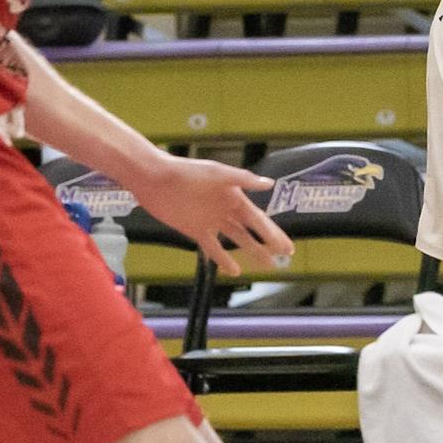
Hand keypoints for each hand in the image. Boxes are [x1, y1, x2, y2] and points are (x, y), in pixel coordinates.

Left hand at [129, 154, 292, 275]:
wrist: (156, 180)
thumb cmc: (187, 171)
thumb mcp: (217, 173)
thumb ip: (243, 179)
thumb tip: (269, 184)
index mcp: (234, 196)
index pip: (258, 219)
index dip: (273, 233)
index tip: (285, 247)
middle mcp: (226, 210)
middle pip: (251, 231)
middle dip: (268, 243)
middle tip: (284, 256)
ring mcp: (211, 222)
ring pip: (236, 240)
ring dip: (252, 252)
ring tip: (267, 265)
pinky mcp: (195, 231)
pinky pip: (213, 248)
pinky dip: (223, 260)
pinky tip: (234, 271)